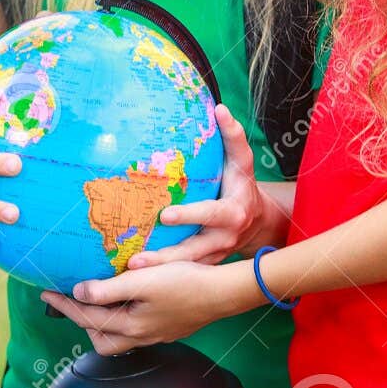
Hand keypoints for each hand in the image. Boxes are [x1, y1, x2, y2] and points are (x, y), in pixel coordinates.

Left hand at [40, 260, 257, 355]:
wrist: (222, 293)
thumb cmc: (185, 282)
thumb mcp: (142, 280)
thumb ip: (108, 289)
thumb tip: (80, 293)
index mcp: (129, 326)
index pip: (86, 317)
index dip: (64, 304)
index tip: (46, 292)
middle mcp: (140, 336)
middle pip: (99, 339)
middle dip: (80, 321)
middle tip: (69, 300)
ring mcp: (155, 334)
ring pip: (117, 338)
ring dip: (102, 323)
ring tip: (97, 300)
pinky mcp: (168, 328)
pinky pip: (135, 331)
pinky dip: (122, 320)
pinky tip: (127, 303)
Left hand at [125, 104, 285, 268]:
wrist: (258, 221)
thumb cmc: (243, 185)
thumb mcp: (242, 162)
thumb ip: (233, 137)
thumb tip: (219, 108)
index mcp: (233, 213)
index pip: (210, 214)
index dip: (189, 215)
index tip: (164, 215)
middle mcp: (223, 239)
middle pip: (192, 252)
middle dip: (166, 258)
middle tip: (137, 260)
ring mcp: (213, 257)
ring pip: (184, 270)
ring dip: (157, 273)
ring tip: (128, 273)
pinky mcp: (203, 267)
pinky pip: (180, 275)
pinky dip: (159, 278)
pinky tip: (132, 279)